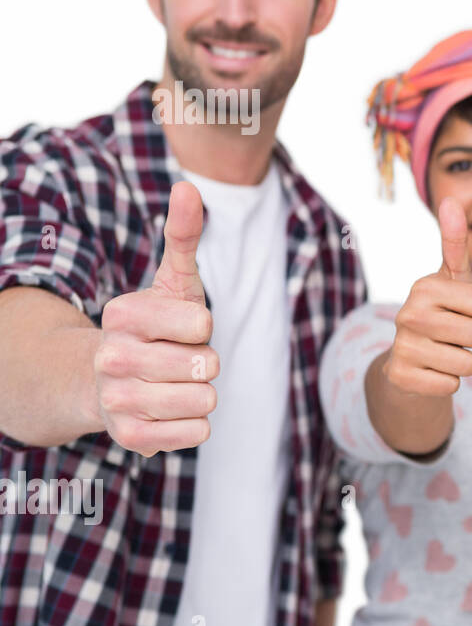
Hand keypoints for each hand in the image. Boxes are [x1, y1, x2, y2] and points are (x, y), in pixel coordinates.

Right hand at [93, 181, 218, 456]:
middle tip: (179, 359)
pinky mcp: (132, 439)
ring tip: (174, 384)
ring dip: (202, 393)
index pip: (202, 323)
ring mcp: (118, 400)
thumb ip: (183, 234)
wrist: (110, 384)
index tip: (180, 327)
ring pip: (206, 400)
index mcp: (122, 315)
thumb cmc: (157, 328)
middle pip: (207, 365)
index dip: (202, 327)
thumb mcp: (173, 280)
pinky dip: (196, 424)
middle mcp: (111, 357)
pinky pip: (199, 433)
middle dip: (205, 362)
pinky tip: (171, 411)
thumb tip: (188, 187)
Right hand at [381, 197, 471, 396]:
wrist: (408, 362)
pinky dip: (447, 382)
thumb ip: (455, 242)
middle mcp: (408, 314)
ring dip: (462, 363)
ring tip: (442, 352)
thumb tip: (451, 198)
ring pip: (468, 364)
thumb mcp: (452, 279)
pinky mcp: (400, 377)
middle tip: (452, 335)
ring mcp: (401, 346)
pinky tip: (431, 371)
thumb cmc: (440, 314)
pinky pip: (451, 386)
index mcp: (424, 287)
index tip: (460, 311)